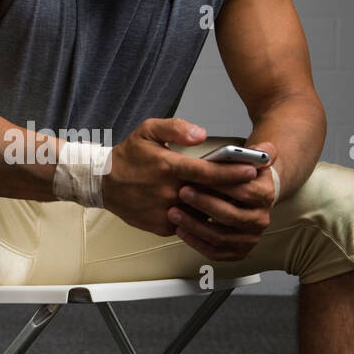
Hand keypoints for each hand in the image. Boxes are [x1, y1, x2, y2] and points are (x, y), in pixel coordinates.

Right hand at [101, 118, 275, 247]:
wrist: (102, 183)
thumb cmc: (128, 156)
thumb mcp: (148, 130)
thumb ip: (176, 127)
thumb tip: (201, 134)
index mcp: (168, 167)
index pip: (208, 172)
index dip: (233, 172)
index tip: (252, 169)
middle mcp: (168, 193)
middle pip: (210, 194)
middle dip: (233, 190)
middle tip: (252, 184)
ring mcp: (165, 212)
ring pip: (202, 212)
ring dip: (217, 205)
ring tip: (234, 197)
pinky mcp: (162, 226)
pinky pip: (189, 223)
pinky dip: (199, 216)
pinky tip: (207, 207)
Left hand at [166, 140, 278, 261]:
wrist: (248, 195)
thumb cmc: (242, 176)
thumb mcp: (252, 158)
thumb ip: (259, 151)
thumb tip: (260, 149)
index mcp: (265, 195)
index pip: (244, 190)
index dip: (220, 183)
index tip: (198, 175)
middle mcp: (260, 219)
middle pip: (231, 215)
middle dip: (204, 203)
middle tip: (182, 192)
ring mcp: (249, 238)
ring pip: (221, 236)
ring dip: (195, 225)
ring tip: (174, 212)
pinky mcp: (237, 251)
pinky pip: (215, 251)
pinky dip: (196, 242)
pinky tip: (181, 230)